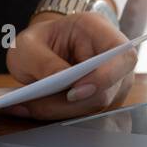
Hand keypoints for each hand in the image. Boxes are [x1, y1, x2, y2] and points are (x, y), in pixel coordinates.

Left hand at [5, 11, 137, 119]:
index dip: (105, 77)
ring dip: (59, 110)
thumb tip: (62, 86)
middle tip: (34, 103)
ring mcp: (111, 84)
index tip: (74, 91)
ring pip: (93, 108)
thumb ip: (43, 62)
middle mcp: (113, 60)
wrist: (39, 50)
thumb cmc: (38, 41)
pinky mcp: (98, 101)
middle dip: (70, 103)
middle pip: (107, 90)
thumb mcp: (28, 44)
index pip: (121, 56)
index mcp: (99, 31)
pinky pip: (81, 114)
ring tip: (24, 106)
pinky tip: (31, 108)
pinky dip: (56, 113)